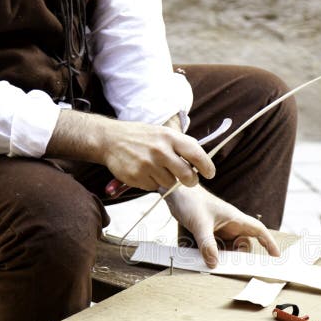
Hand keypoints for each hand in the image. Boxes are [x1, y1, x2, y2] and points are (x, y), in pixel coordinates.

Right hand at [46, 110, 214, 190]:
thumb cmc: (142, 137)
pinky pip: (153, 187)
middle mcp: (160, 150)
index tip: (210, 174)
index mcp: (170, 137)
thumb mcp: (163, 133)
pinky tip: (144, 171)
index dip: (207, 166)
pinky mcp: (137, 176)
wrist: (110, 139)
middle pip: (186, 175)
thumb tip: (202, 161)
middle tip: (189, 180)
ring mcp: (147, 164)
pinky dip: (151, 182)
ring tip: (156, 168)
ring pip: (170, 183)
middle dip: (190, 181)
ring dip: (167, 179)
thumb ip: (182, 145)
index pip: (196, 154)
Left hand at [164, 185, 280, 267]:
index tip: (275, 256)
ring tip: (213, 261)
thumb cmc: (191, 200)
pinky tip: (204, 256)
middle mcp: (230, 225)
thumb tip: (214, 264)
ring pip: (230, 248)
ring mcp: (220, 230)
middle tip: (231, 266)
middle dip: (239, 256)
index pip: (258, 230)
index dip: (269, 242)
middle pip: (243, 245)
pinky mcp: (210, 233)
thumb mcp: (199, 224)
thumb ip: (207, 245)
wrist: (175, 192)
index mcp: (235, 218)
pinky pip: (217, 248)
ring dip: (224, 256)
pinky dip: (213, 254)